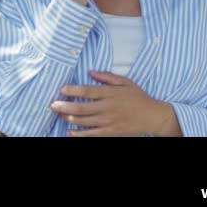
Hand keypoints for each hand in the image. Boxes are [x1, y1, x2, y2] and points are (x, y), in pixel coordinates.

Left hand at [50, 70, 180, 135]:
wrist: (153, 116)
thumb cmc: (138, 97)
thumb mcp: (126, 82)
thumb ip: (108, 77)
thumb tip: (91, 72)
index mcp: (110, 93)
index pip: (87, 90)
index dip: (72, 90)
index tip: (61, 89)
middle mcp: (108, 107)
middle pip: (81, 107)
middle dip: (64, 106)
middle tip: (53, 105)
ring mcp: (109, 121)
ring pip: (84, 121)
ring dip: (69, 118)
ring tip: (59, 114)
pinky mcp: (111, 132)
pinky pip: (92, 134)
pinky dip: (79, 133)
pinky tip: (70, 131)